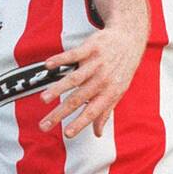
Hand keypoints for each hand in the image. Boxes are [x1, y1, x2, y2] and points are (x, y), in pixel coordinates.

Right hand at [39, 13, 148, 138]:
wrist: (129, 39)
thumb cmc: (121, 69)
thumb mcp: (118, 91)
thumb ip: (105, 112)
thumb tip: (97, 133)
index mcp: (109, 93)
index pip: (92, 112)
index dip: (80, 123)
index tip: (67, 134)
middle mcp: (103, 79)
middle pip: (77, 99)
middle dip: (60, 113)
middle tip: (44, 125)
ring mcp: (96, 63)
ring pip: (74, 79)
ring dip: (57, 89)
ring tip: (43, 99)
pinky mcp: (91, 47)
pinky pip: (73, 55)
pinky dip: (60, 60)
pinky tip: (48, 66)